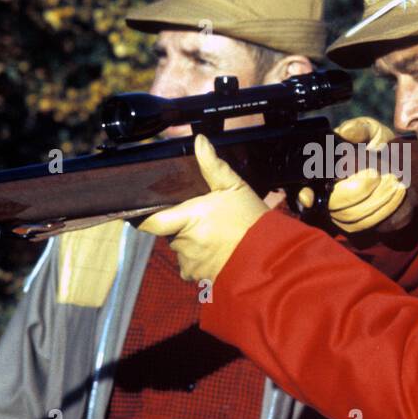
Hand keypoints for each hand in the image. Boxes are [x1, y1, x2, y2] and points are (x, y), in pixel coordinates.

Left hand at [139, 133, 268, 282]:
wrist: (270, 258)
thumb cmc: (252, 222)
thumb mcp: (235, 188)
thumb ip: (213, 166)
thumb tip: (200, 141)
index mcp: (189, 219)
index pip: (151, 222)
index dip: (147, 217)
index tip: (151, 213)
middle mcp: (185, 243)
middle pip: (170, 233)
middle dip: (182, 226)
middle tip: (205, 219)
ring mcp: (190, 262)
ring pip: (181, 249)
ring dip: (191, 243)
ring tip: (215, 236)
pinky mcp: (198, 277)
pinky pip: (190, 266)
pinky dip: (199, 260)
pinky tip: (217, 252)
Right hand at [300, 116, 410, 233]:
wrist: (404, 171)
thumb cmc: (382, 148)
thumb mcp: (373, 132)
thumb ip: (359, 129)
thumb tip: (344, 132)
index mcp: (324, 170)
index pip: (304, 189)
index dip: (304, 195)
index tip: (309, 197)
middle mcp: (327, 195)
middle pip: (334, 202)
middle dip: (358, 188)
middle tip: (377, 173)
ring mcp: (339, 213)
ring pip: (350, 215)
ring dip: (375, 197)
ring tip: (392, 180)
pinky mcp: (355, 226)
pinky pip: (364, 223)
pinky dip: (382, 208)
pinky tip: (395, 193)